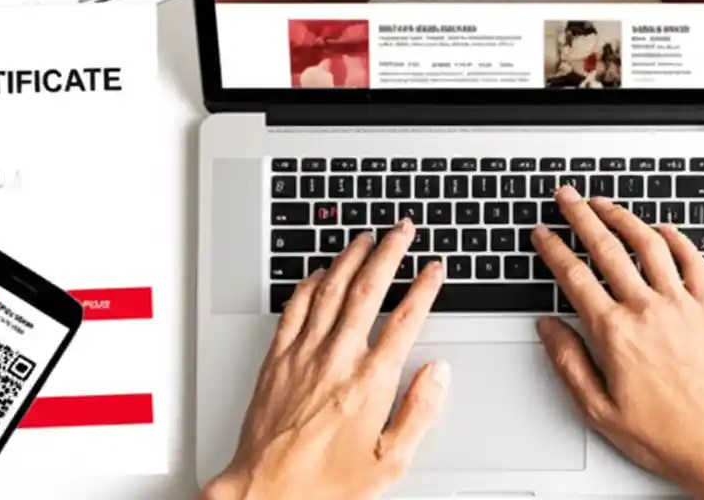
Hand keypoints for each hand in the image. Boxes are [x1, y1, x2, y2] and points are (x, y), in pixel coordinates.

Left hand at [201, 220, 448, 499]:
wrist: (265, 495)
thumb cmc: (324, 485)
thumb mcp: (389, 462)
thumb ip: (419, 412)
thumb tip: (438, 374)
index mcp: (370, 382)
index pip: (406, 319)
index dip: (425, 287)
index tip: (434, 269)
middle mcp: (337, 359)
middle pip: (369, 289)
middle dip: (389, 252)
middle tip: (402, 230)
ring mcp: (304, 356)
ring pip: (331, 289)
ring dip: (351, 257)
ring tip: (365, 237)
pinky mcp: (277, 361)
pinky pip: (295, 308)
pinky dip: (311, 283)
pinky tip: (321, 273)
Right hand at [533, 187, 703, 499]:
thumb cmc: (664, 433)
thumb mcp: (598, 409)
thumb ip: (568, 363)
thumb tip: (548, 328)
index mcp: (614, 333)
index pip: (574, 277)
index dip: (553, 249)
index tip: (542, 233)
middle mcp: (646, 310)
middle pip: (606, 248)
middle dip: (581, 216)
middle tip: (566, 197)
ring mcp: (680, 305)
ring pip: (648, 245)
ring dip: (623, 217)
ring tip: (605, 203)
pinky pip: (693, 261)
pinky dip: (676, 239)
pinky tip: (662, 229)